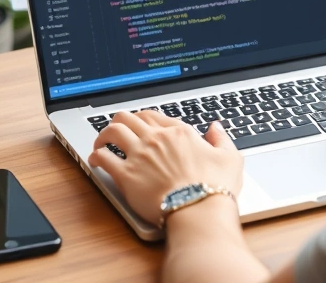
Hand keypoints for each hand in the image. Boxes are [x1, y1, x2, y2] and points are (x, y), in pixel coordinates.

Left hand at [88, 111, 242, 225]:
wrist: (198, 210)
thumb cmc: (215, 188)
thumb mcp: (230, 158)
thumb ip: (221, 139)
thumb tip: (216, 128)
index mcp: (180, 133)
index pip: (153, 116)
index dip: (142, 118)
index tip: (139, 125)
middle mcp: (156, 139)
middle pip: (128, 118)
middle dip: (119, 121)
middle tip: (116, 130)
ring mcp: (139, 155)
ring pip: (112, 131)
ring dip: (103, 134)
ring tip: (101, 142)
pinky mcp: (126, 175)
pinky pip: (104, 158)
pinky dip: (96, 156)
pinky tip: (95, 160)